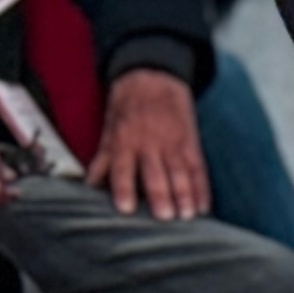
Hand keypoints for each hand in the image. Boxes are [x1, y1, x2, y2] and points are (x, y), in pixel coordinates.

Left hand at [88, 68, 211, 220]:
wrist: (153, 74)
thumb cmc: (126, 107)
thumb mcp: (108, 129)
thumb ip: (102, 159)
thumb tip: (90, 187)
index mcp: (125, 140)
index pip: (123, 168)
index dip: (123, 188)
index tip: (126, 209)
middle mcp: (149, 142)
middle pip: (156, 173)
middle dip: (161, 196)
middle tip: (165, 218)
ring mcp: (173, 142)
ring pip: (180, 171)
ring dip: (185, 195)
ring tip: (188, 216)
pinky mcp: (190, 141)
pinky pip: (198, 167)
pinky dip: (202, 188)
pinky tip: (203, 207)